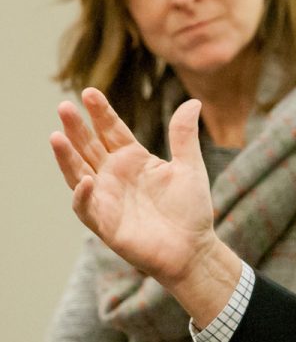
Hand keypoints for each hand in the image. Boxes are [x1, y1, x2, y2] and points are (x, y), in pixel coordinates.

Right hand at [50, 88, 240, 324]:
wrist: (194, 249)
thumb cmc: (191, 209)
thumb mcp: (189, 167)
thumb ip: (184, 136)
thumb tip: (193, 102)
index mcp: (134, 159)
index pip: (112, 131)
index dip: (101, 113)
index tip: (89, 93)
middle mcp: (115, 176)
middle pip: (89, 147)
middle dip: (77, 128)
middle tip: (65, 106)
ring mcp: (107, 198)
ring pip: (79, 173)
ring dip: (67, 157)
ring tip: (57, 135)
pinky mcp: (105, 223)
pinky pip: (87, 207)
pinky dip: (83, 195)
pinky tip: (85, 180)